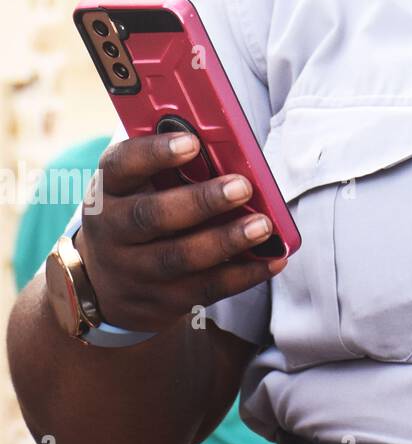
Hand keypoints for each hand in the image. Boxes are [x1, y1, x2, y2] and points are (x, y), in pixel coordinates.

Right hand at [72, 132, 287, 332]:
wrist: (105, 284)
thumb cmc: (138, 213)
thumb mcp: (139, 186)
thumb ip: (173, 167)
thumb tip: (232, 150)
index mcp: (108, 190)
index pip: (122, 165)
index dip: (155, 153)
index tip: (192, 142)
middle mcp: (113, 231)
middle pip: (152, 216)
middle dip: (201, 201)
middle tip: (242, 187)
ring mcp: (133, 271)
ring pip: (180, 258)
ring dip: (227, 241)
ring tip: (263, 225)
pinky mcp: (160, 301)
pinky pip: (206, 289)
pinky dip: (244, 274)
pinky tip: (273, 258)